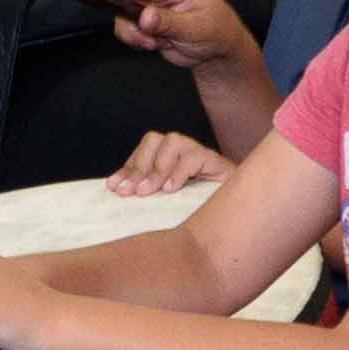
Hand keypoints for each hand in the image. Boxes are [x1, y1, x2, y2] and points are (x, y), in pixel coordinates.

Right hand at [109, 0, 261, 78]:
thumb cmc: (216, 34)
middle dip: (136, 22)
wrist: (217, 50)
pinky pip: (125, 27)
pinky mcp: (142, 16)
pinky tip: (157, 42)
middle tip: (154, 39)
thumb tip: (145, 16)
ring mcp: (150, 2)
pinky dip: (137, 39)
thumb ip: (169, 22)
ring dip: (137, 34)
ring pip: (123, 15)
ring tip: (160, 42)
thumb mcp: (197, 29)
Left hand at [110, 129, 227, 197]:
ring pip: (172, 142)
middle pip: (152, 142)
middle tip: (131, 192)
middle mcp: (179, 149)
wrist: (234, 207)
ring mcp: (197, 151)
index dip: (126, 170)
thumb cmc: (195, 205)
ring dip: (157, 168)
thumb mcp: (165, 201)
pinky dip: (179, 172)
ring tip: (149, 191)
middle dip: (138, 168)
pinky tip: (171, 189)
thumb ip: (146, 192)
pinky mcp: (214, 159)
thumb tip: (117, 192)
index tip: (114, 187)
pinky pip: (193, 157)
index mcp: (164, 156)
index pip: (140, 154)